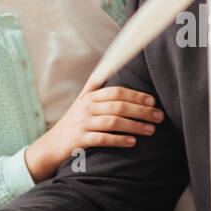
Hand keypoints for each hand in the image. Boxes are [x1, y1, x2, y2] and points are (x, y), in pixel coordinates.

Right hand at [23, 79, 164, 181]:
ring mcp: (82, 123)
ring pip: (113, 122)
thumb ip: (96, 85)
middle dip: (141, 111)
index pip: (116, 91)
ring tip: (151, 130)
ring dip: (135, 125)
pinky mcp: (80, 140)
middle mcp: (86, 107)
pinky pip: (102, 139)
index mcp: (90, 97)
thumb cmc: (73, 122)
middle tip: (159, 117)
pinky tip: (132, 142)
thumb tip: (111, 65)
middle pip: (118, 106)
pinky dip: (119, 140)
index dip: (136, 95)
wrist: (51, 145)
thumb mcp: (82, 101)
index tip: (152, 101)